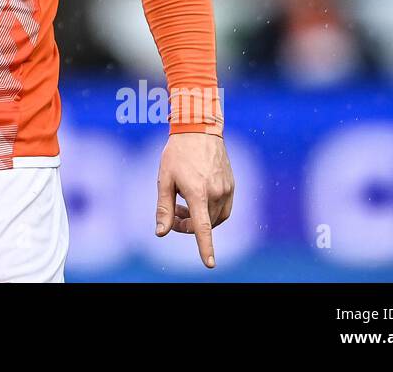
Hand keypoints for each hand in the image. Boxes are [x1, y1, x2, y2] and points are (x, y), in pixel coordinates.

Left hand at [155, 132, 234, 267]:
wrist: (199, 129)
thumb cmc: (177, 153)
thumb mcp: (164, 179)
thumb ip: (163, 208)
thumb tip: (160, 233)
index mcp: (198, 192)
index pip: (202, 228)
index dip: (205, 247)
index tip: (209, 264)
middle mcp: (216, 193)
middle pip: (203, 224)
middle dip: (187, 225)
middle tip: (172, 213)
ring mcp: (227, 189)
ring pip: (214, 218)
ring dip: (199, 219)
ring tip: (182, 205)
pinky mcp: (232, 185)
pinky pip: (222, 208)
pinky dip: (209, 212)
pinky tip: (196, 200)